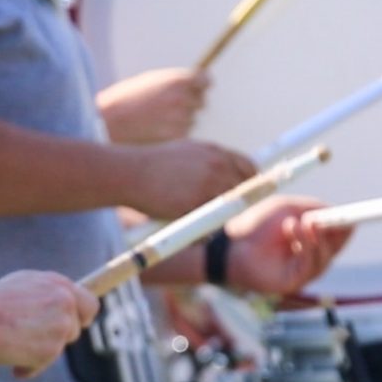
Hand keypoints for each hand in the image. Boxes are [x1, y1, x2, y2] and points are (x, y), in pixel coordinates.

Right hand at [0, 270, 99, 373]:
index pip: (89, 304)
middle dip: (60, 337)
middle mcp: (65, 302)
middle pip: (77, 328)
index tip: (68, 325)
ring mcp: (61, 326)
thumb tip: (55, 308)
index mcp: (58, 284)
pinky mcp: (52, 349)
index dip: (80, 317)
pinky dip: (26, 367)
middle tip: (38, 342)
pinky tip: (8, 360)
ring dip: (39, 352)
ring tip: (12, 347)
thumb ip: (44, 296)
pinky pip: (40, 365)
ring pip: (57, 348)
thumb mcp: (21, 287)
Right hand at [98, 68, 210, 144]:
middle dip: (190, 104)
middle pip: (201, 102)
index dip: (202, 85)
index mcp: (176, 80)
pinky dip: (173, 135)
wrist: (109, 123)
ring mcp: (182, 119)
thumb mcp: (151, 81)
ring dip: (179, 121)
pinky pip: (183, 135)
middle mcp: (183, 98)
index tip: (199, 88)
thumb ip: (175, 82)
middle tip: (168, 108)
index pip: (205, 80)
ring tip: (156, 121)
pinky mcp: (178, 138)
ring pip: (191, 120)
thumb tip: (199, 84)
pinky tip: (155, 132)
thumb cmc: (126, 100)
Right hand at [122, 140, 256, 219]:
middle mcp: (217, 166)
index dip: (251, 184)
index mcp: (215, 152)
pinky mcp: (197, 203)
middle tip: (217, 212)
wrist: (131, 172)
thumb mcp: (187, 152)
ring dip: (217, 218)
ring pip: (229, 209)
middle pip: (244, 191)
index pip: (249, 168)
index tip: (246, 196)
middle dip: (236, 204)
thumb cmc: (154, 165)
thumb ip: (209, 162)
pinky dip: (201, 230)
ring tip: (192, 214)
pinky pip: (210, 224)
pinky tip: (181, 220)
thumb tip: (226, 176)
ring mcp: (209, 185)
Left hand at [222, 195, 353, 296]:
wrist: (229, 244)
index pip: (337, 233)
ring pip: (325, 256)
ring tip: (302, 221)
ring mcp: (302, 270)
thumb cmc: (254, 225)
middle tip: (333, 216)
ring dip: (316, 236)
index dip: (348, 223)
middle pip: (336, 246)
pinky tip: (294, 229)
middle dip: (337, 230)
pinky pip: (310, 265)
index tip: (357, 213)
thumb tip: (337, 213)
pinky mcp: (294, 282)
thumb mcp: (287, 208)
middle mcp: (309, 255)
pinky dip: (306, 246)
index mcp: (310, 238)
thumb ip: (313, 208)